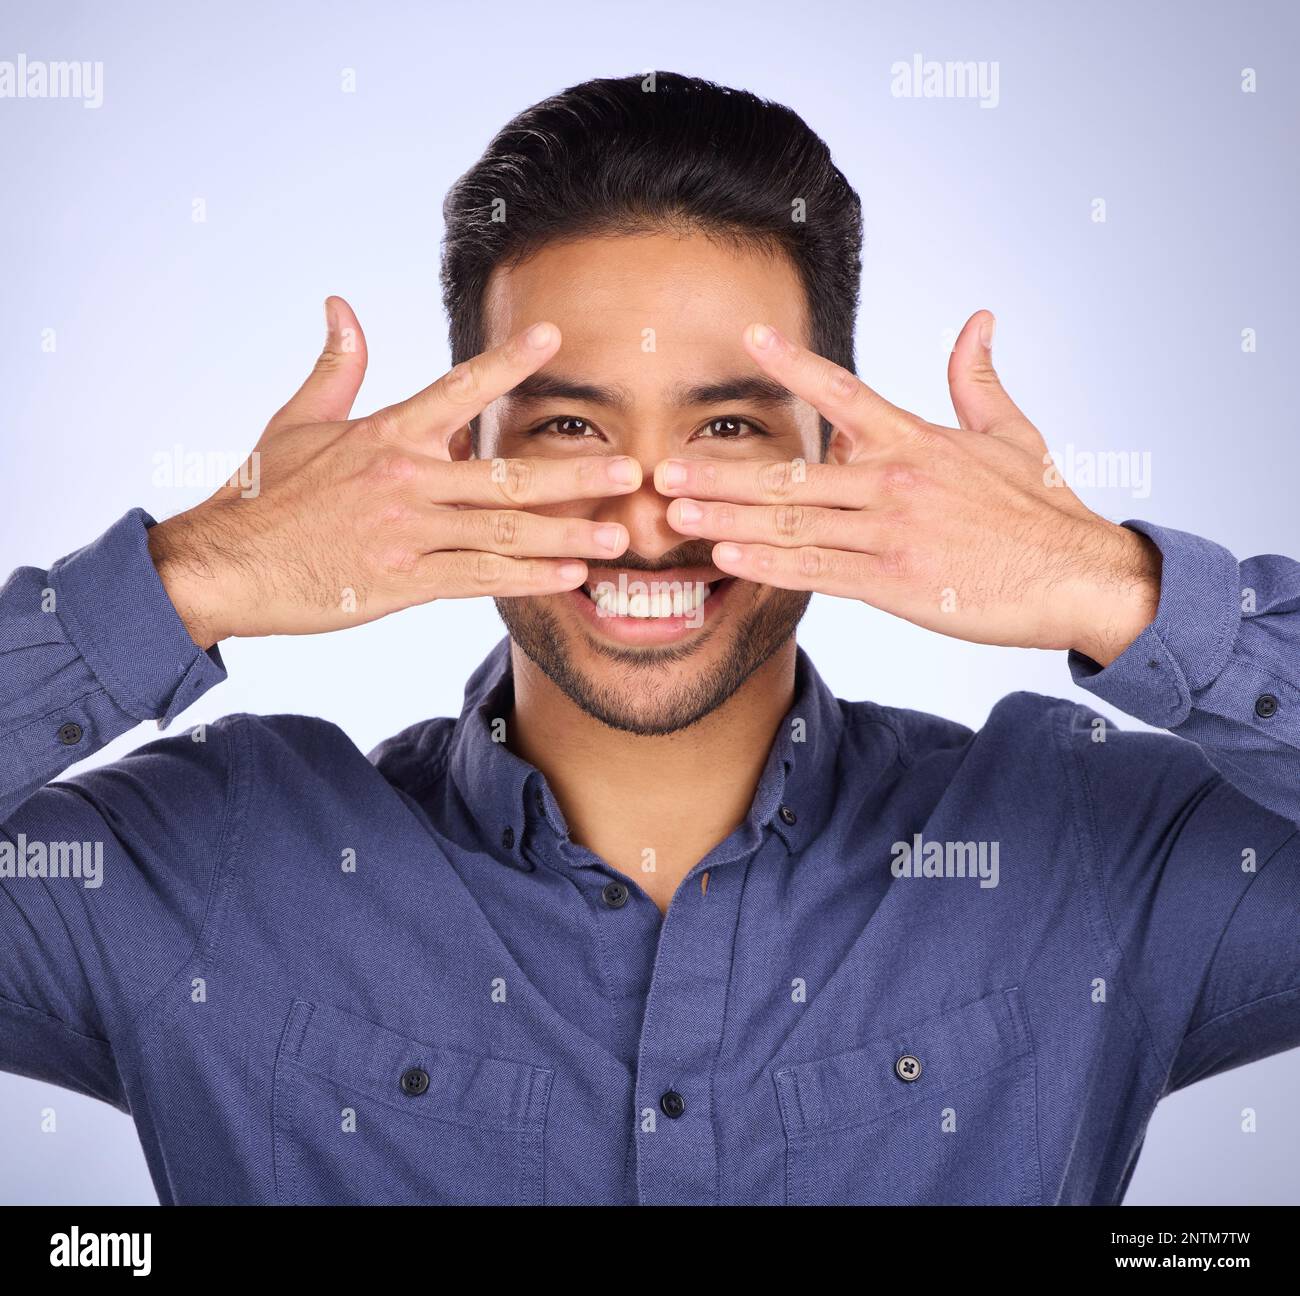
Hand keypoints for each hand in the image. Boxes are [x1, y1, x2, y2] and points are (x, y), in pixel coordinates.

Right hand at [149, 298, 637, 647]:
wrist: (224, 565)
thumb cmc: (261, 493)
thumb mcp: (297, 421)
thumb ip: (336, 366)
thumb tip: (341, 304)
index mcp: (386, 434)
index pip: (458, 389)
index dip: (507, 361)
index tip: (554, 337)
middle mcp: (406, 480)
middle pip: (506, 474)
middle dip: (575, 474)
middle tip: (630, 471)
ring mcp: (408, 534)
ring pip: (504, 533)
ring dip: (567, 535)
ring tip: (617, 537)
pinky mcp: (404, 582)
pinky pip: (479, 578)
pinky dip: (527, 579)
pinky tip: (568, 579)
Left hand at [656, 312, 1159, 665]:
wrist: (1079, 575)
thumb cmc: (1043, 507)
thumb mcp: (1011, 433)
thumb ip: (978, 378)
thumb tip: (979, 318)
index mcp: (916, 439)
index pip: (843, 393)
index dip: (794, 364)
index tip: (748, 340)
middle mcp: (895, 481)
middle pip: (792, 473)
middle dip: (723, 472)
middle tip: (664, 467)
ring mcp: (890, 534)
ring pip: (793, 525)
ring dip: (727, 521)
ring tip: (675, 514)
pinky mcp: (894, 582)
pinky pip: (818, 573)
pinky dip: (769, 567)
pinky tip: (727, 563)